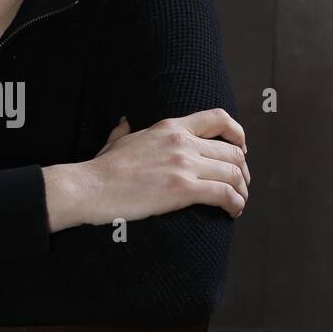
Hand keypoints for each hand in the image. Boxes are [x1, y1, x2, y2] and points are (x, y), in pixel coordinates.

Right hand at [79, 107, 248, 223]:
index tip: (240, 150)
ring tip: (238, 203)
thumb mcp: (116, 140)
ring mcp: (183, 164)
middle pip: (232, 151)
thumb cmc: (101, 169)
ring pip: (233, 173)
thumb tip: (125, 121)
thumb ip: (126, 129)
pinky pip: (224, 194)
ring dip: (242, 191)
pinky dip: (235, 204)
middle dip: (242, 171)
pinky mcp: (182, 189)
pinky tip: (232, 212)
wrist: (90, 187)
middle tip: (240, 186)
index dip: (238, 134)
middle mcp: (181, 142)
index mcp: (170, 127)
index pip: (218, 118)